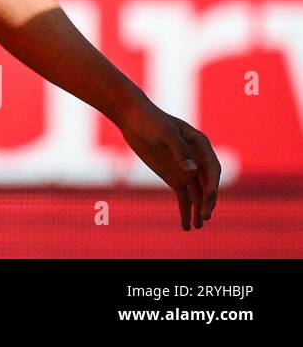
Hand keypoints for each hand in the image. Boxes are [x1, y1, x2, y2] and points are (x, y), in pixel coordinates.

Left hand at [117, 101, 220, 229]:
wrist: (133, 119)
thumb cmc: (151, 120)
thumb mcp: (164, 132)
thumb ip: (179, 150)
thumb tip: (193, 171)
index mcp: (200, 145)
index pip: (212, 168)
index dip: (213, 183)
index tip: (210, 196)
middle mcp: (198, 160)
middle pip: (207, 184)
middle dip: (208, 201)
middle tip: (204, 216)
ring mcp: (187, 171)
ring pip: (198, 194)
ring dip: (199, 210)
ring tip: (198, 226)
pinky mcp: (174, 178)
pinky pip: (184, 198)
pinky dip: (186, 211)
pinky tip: (187, 227)